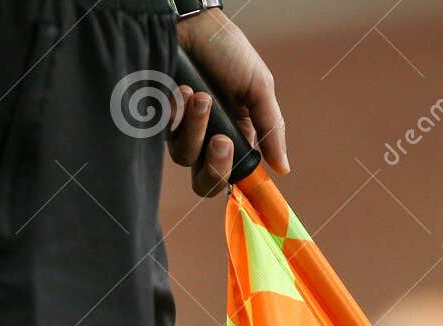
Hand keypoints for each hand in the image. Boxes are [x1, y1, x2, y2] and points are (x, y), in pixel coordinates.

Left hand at [168, 11, 289, 195]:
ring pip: (184, 157)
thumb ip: (271, 128)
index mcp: (237, 136)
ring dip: (195, 127)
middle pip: (206, 183)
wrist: (190, 23)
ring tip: (199, 95)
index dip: (239, 186)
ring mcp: (181, 129)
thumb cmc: (226, 49)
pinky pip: (163, 133)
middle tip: (220, 140)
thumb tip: (283, 168)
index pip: (235, 177)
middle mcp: (207, 138)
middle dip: (215, 167)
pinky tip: (181, 89)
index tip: (243, 183)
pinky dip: (175, 113)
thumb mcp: (258, 87)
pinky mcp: (158, 118)